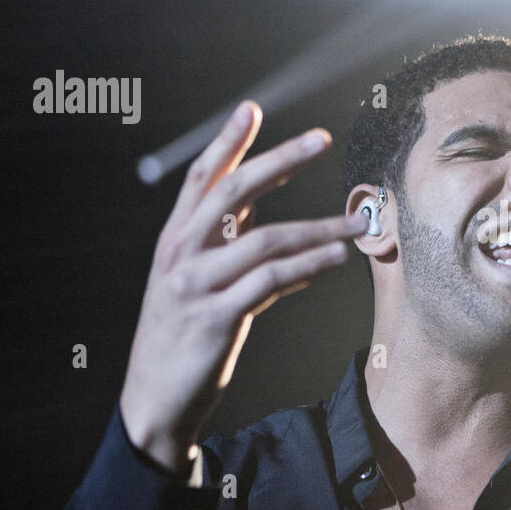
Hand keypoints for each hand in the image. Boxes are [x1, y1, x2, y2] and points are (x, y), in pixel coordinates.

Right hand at [118, 100, 368, 473]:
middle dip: (281, 161)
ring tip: (355, 223)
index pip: (201, 179)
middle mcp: (180, 254)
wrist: (154, 401)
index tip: (251, 109)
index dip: (226, 143)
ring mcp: (196, 285)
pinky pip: (271, 282)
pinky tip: (335, 261)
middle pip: (233, 193)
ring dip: (317, 228)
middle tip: (321, 139)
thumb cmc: (182, 338)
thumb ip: (225, 247)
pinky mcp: (216, 318)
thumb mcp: (194, 283)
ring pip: (264, 240)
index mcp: (173, 240)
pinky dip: (307, 268)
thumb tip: (270, 220)